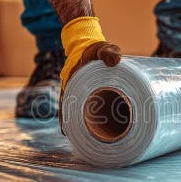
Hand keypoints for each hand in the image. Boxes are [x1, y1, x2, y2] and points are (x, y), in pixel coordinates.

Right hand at [59, 17, 120, 132]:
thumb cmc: (94, 47)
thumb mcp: (102, 47)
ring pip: (75, 108)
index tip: (65, 130)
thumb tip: (115, 60)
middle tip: (76, 139)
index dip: (65, 116)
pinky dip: (82, 115)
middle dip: (71, 124)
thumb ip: (109, 51)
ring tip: (81, 138)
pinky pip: (82, 104)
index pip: (66, 101)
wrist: (87, 42)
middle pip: (70, 109)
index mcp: (73, 80)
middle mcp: (72, 86)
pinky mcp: (84, 90)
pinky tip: (86, 127)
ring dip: (77, 122)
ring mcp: (78, 89)